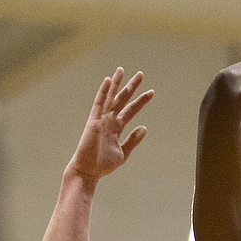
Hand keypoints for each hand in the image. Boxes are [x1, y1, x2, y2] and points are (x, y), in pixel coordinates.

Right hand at [68, 67, 153, 182]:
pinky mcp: (93, 121)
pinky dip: (103, 92)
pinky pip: (99, 103)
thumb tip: (144, 127)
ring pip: (111, 97)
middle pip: (122, 99)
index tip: (151, 92)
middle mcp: (109, 120)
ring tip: (123, 70)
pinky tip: (108, 80)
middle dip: (131, 87)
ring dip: (117, 84)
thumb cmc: (103, 164)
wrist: (89, 171)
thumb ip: (133, 140)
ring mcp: (101, 119)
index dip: (141, 101)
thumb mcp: (123, 152)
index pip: (130, 110)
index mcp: (116, 128)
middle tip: (141, 74)